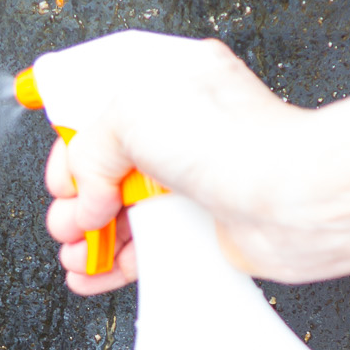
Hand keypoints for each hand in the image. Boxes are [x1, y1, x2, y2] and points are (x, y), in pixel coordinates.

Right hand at [35, 31, 307, 292]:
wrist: (287, 197)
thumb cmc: (231, 139)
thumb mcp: (130, 112)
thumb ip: (90, 146)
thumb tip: (86, 191)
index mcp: (167, 77)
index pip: (100, 100)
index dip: (73, 137)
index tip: (62, 170)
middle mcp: (182, 124)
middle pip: (105, 162)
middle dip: (76, 195)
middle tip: (70, 218)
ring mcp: (193, 176)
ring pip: (123, 208)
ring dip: (89, 234)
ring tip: (77, 251)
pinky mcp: (203, 224)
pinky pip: (146, 244)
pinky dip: (113, 261)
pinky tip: (91, 273)